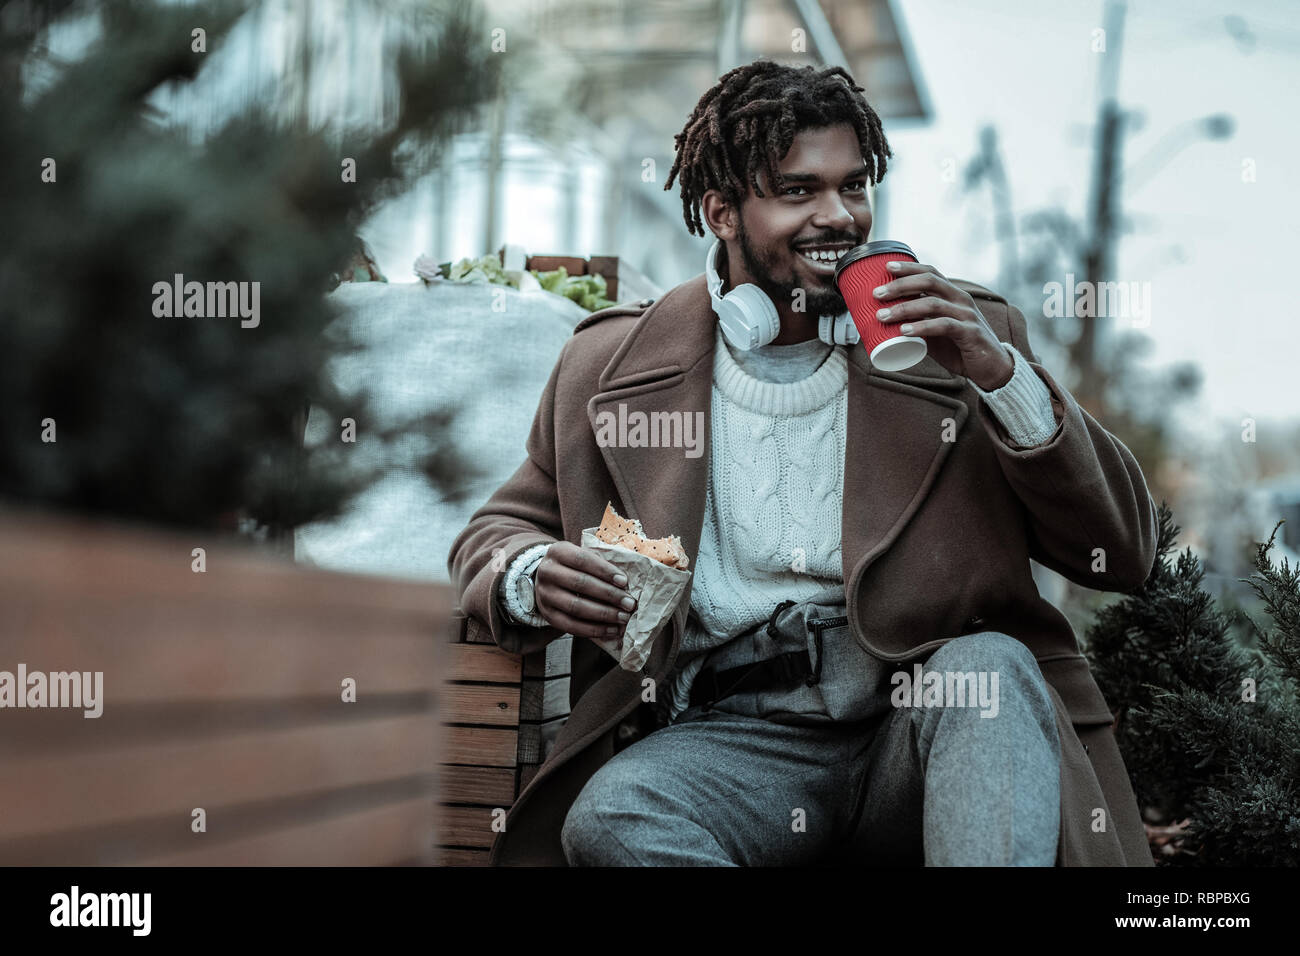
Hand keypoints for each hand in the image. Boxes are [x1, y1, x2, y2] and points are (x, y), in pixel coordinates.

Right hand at [533, 541, 636, 640]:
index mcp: (558, 552)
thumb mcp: (581, 555)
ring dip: (603, 614)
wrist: (546, 579)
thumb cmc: (573, 566)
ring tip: (623, 617)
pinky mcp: (547, 615)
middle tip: (629, 603)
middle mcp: (548, 572)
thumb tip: (625, 581)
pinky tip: (610, 630)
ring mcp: (545, 595)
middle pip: (580, 584)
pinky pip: (571, 626)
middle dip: (608, 594)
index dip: (605, 571)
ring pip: (576, 607)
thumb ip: (599, 562)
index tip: (624, 582)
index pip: (583, 560)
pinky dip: (593, 630)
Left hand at [873, 260, 1013, 389]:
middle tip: (877, 294)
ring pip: (933, 303)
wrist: (991, 368)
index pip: (931, 273)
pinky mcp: (970, 333)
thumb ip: (918, 323)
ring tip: (882, 316)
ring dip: (904, 308)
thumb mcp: (935, 332)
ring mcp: (967, 315)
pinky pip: (944, 325)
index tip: (886, 267)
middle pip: (929, 281)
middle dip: (900, 285)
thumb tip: (887, 321)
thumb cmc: (960, 348)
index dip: (909, 268)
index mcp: (953, 295)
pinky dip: (922, 327)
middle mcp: (961, 299)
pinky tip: (904, 331)